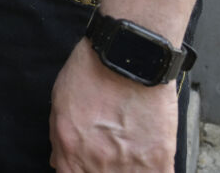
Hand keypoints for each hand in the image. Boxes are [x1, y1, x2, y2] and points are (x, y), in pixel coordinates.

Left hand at [49, 39, 177, 170]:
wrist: (127, 58)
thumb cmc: (91, 74)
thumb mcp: (60, 104)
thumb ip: (60, 139)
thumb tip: (60, 162)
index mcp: (71, 152)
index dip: (77, 172)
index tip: (84, 167)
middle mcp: (99, 164)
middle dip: (100, 170)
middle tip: (106, 156)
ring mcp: (131, 166)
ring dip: (125, 171)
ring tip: (125, 154)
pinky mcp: (159, 160)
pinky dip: (150, 172)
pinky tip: (144, 162)